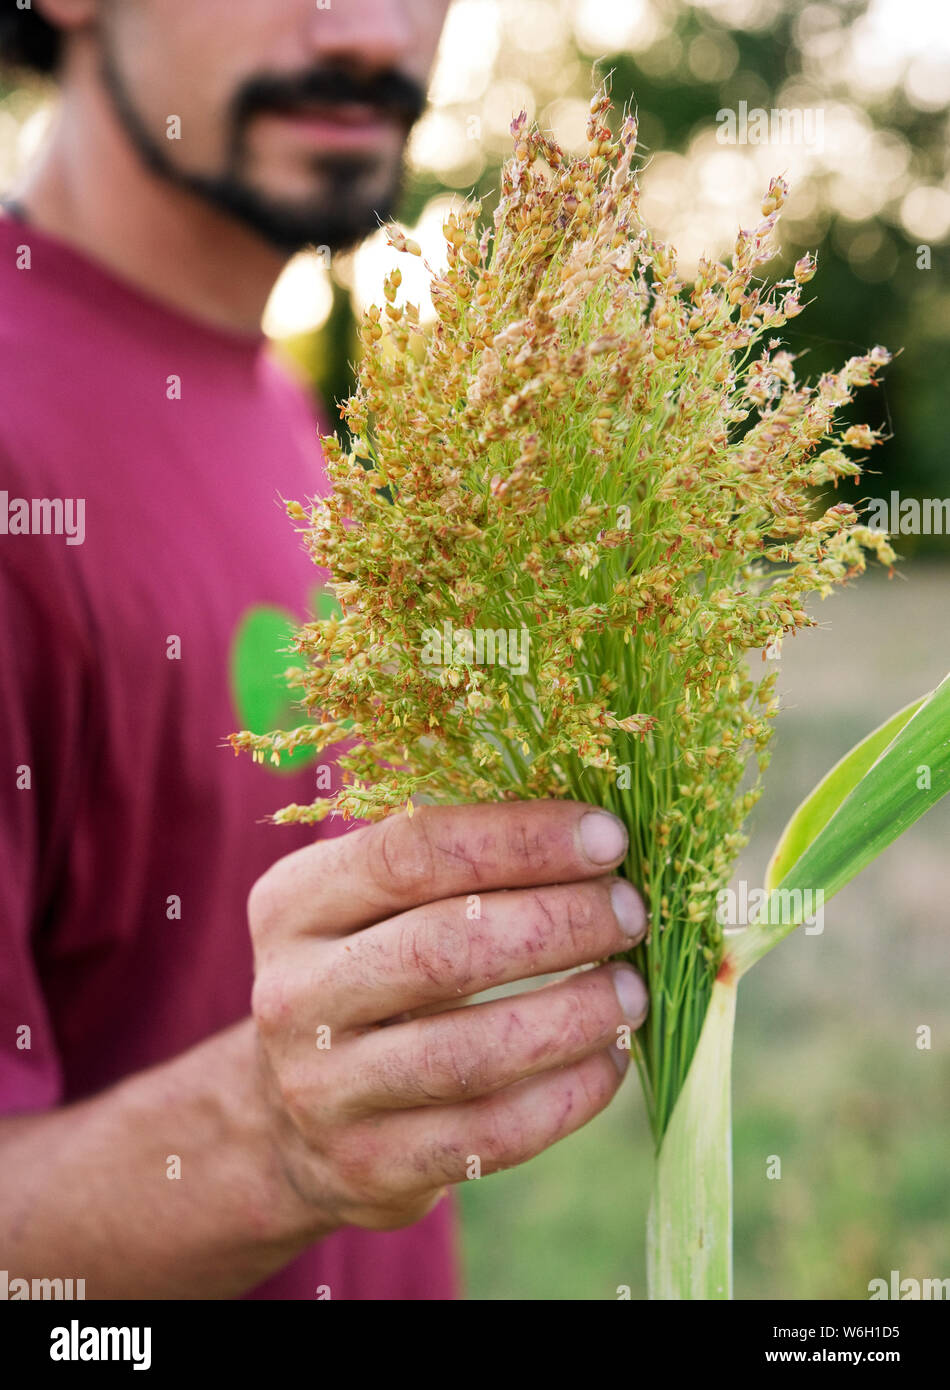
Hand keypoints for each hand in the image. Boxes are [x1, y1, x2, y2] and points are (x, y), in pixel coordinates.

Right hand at [248, 799, 647, 1231]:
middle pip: (445, 948)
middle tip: (629, 913)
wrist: (293, 1121)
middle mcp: (295, 995)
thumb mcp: (373, 907)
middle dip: (558, 923)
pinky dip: (567, 1096)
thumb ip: (457, 865)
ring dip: (573, 1014)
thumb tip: (596, 837)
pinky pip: (490, 1134)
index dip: (520, 840)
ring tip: (631, 990)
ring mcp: (325, 1091)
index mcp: (294, 903)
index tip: (609, 838)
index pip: (412, 853)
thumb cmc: (370, 975)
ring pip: (471, 1052)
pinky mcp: (371, 1167)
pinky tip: (609, 1059)